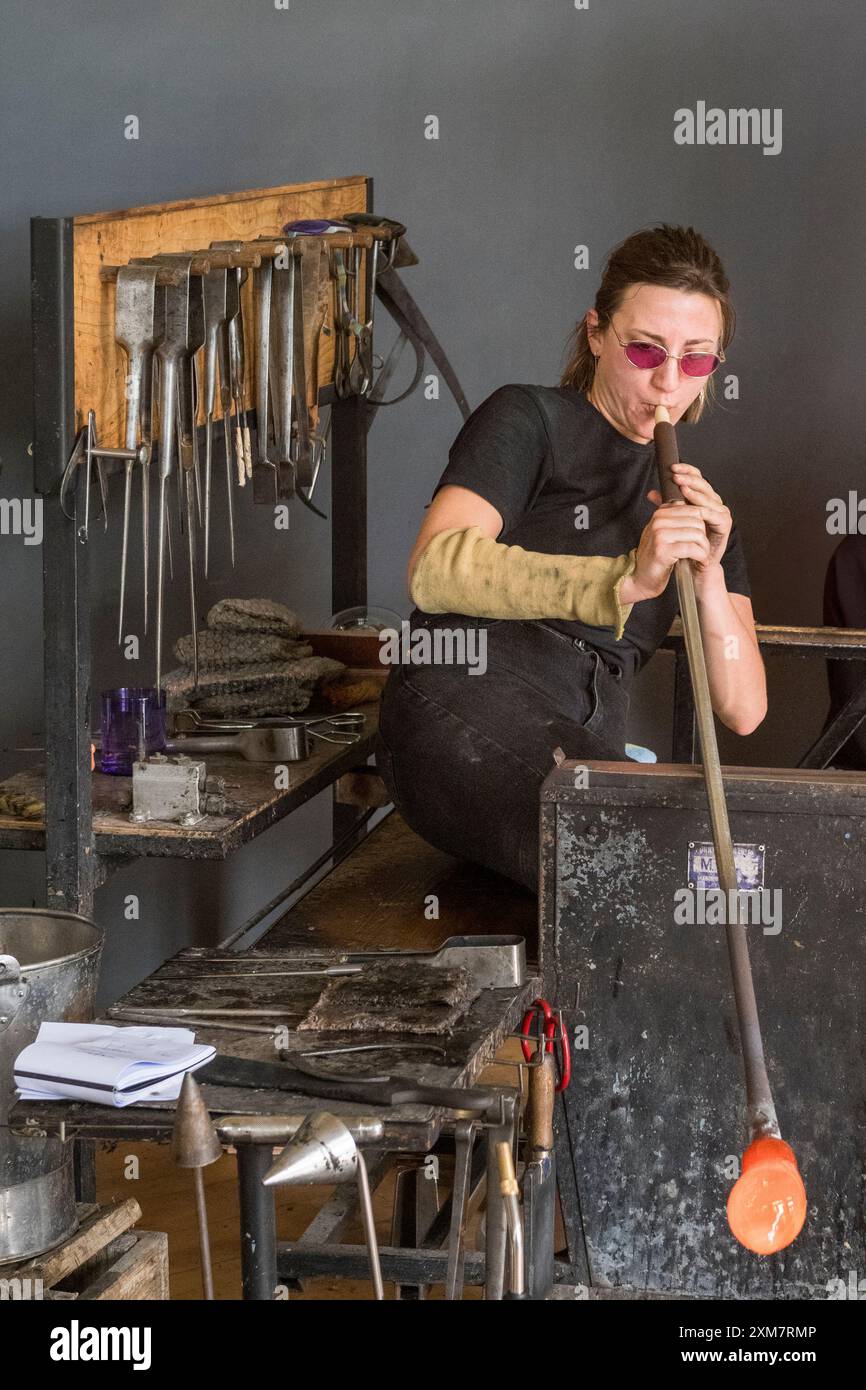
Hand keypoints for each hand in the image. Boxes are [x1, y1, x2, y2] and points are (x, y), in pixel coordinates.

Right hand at [621, 462, 729, 602]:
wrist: (640, 578)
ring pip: (697, 534)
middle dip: (705, 537)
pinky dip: (701, 556)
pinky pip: (692, 548)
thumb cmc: (656, 557)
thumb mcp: (663, 532)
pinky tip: (700, 561)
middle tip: (703, 549)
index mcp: (660, 513)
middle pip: (697, 521)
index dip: (703, 524)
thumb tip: (698, 508)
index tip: (700, 538)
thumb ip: (676, 519)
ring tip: (702, 556)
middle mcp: (658, 521)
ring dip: (704, 548)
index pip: (693, 509)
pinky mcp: (663, 550)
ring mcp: (659, 535)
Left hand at [663, 462, 732, 570]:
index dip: (687, 471)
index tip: (672, 468)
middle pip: (704, 485)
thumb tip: (651, 493)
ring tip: (682, 487)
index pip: (697, 479)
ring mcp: (721, 513)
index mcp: (703, 500)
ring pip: (709, 497)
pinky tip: (693, 504)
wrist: (694, 563)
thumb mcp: (674, 519)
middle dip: (689, 479)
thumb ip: (667, 506)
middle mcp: (714, 504)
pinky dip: (704, 507)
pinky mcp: (724, 525)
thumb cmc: (685, 541)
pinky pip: (715, 514)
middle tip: (676, 475)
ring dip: (696, 491)